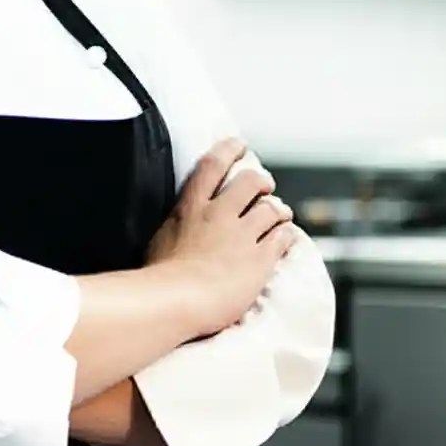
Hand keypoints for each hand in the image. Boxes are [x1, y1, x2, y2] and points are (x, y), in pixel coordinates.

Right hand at [148, 137, 297, 336]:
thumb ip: (176, 224)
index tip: (238, 145)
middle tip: (265, 185)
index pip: (213, 164)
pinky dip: (287, 235)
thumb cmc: (159, 277)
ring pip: (273, 208)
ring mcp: (242, 236)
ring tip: (280, 215)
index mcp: (191, 207)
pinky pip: (284, 237)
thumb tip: (178, 223)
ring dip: (279, 210)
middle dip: (262, 180)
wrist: (175, 300)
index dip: (229, 149)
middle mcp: (219, 215)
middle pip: (251, 181)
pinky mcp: (260, 259)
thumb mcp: (160, 238)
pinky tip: (285, 240)